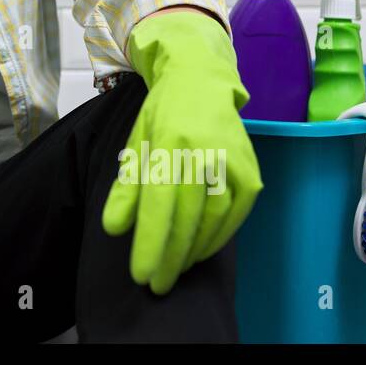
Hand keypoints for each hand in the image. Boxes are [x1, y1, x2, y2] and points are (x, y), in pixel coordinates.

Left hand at [101, 10, 262, 294]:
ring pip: (214, 221)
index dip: (150, 245)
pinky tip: (201, 249)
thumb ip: (127, 187)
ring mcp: (233, 163)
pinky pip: (236, 215)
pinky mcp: (251, 173)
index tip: (141, 275)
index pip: (159, 206)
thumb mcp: (136, 144)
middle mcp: (205, 153)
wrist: (200, 81)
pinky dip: (218, 237)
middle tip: (157, 284)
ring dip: (194, 251)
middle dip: (170, 257)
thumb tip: (113, 229)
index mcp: (170, 144)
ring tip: (175, 268)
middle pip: (187, 218)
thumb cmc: (161, 115)